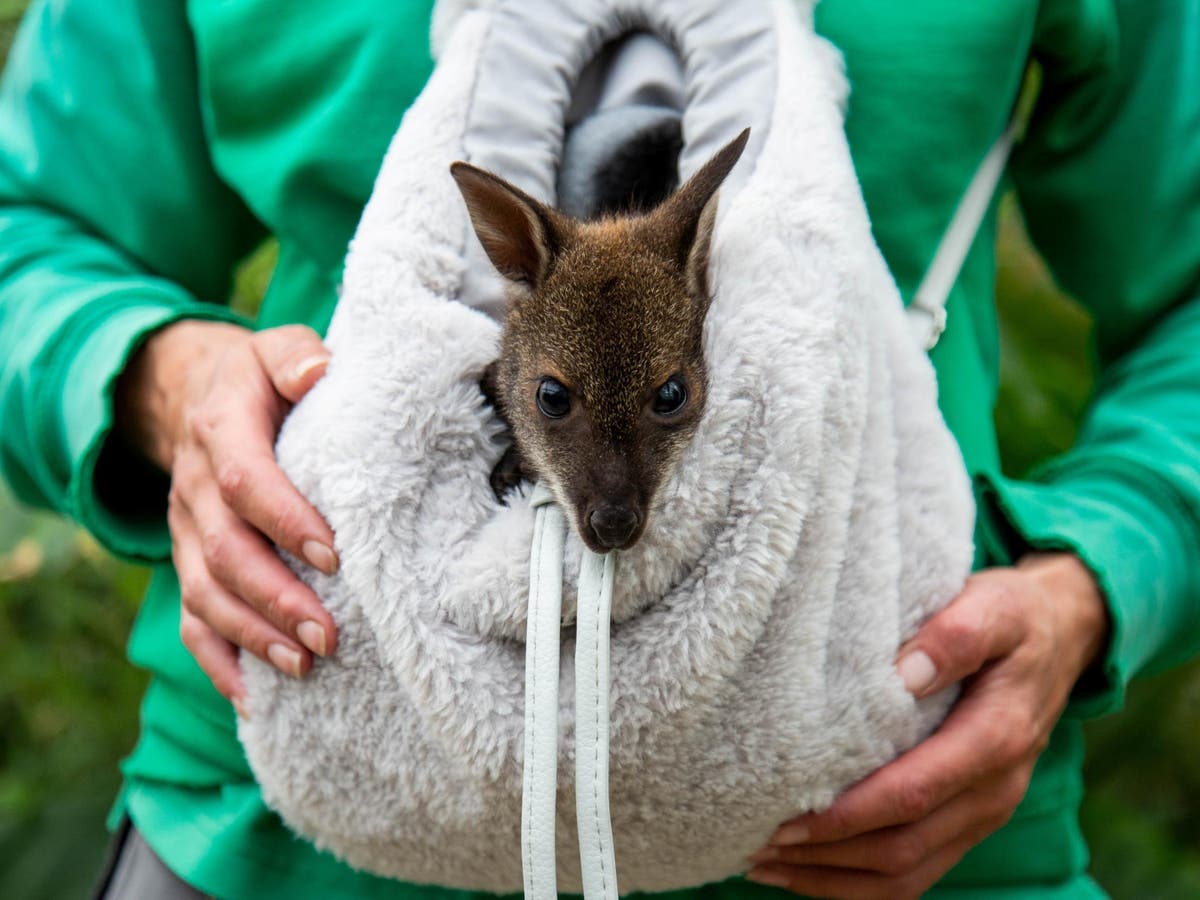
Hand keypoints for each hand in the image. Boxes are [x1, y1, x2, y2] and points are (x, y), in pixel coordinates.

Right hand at [117, 320, 339, 713]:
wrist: (197, 395)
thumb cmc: (260, 378)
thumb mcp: (276, 347)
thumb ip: (297, 356)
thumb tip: (319, 371)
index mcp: (221, 431)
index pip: (246, 482)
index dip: (285, 520)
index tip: (333, 555)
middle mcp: (195, 488)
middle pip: (225, 554)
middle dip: (277, 599)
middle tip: (329, 636)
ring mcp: (186, 531)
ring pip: (206, 595)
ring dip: (254, 636)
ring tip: (306, 667)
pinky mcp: (188, 563)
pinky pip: (192, 620)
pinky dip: (220, 663)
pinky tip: (255, 700)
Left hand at [746, 553, 1108, 898]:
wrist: (1062, 636)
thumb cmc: (1014, 617)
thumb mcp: (994, 606)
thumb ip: (954, 636)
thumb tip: (904, 674)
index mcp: (995, 738)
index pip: (912, 793)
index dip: (847, 815)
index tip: (786, 819)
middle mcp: (993, 789)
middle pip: (902, 847)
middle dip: (825, 854)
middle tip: (755, 847)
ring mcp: (983, 813)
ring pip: (906, 873)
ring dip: (833, 878)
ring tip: (765, 865)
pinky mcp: (970, 821)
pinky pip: (917, 871)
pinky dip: (859, 882)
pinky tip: (807, 870)